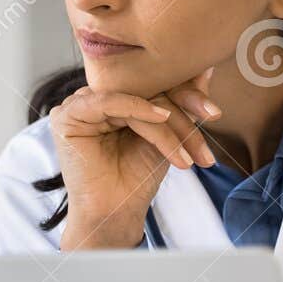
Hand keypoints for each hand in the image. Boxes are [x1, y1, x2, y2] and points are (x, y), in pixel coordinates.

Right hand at [51, 68, 220, 249]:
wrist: (117, 212)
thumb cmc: (138, 176)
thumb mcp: (169, 134)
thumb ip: (183, 102)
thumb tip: (207, 68)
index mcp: (115, 97)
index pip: (153, 83)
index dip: (186, 93)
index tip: (215, 108)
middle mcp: (95, 97)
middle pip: (145, 88)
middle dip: (182, 106)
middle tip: (212, 117)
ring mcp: (79, 104)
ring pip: (132, 96)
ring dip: (166, 119)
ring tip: (188, 144)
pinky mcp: (67, 116)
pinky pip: (108, 101)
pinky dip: (137, 108)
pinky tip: (161, 118)